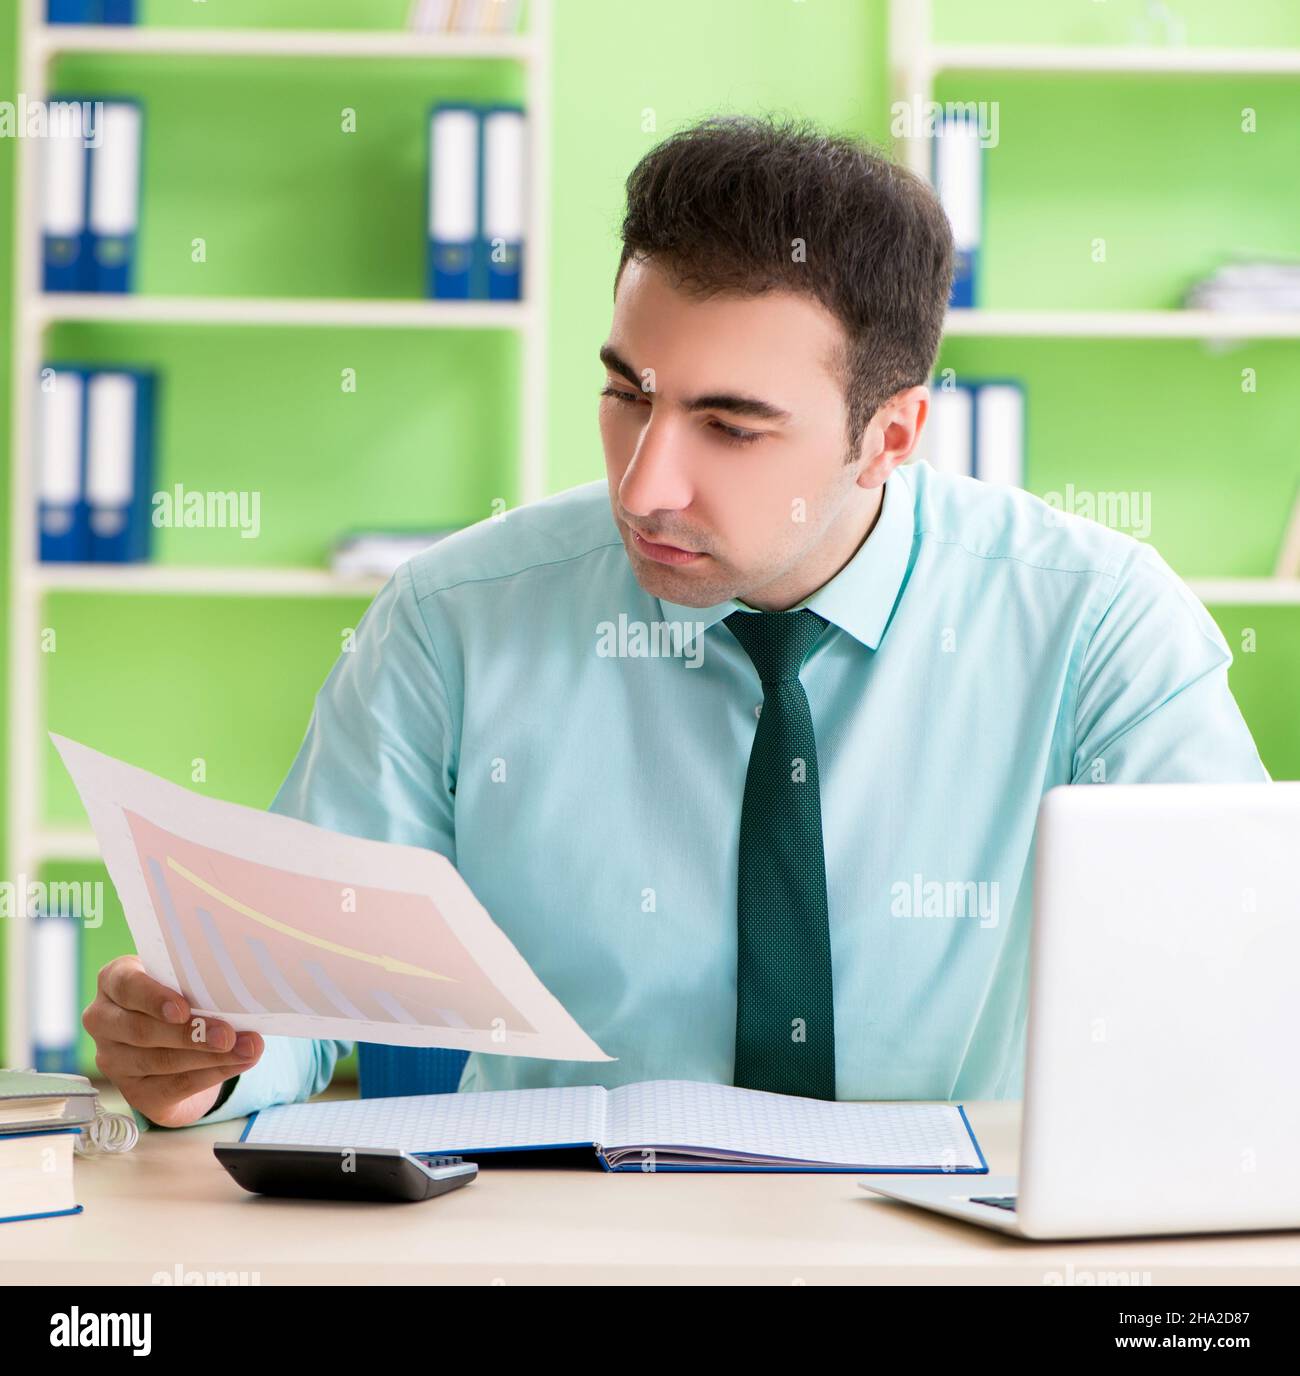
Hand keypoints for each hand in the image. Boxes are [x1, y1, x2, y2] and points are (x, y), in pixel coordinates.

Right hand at [82, 954, 263, 1127]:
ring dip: (210, 1056)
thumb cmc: (181, 995)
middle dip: (191, 1033)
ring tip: (247, 1048)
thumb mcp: (183, 981)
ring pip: (161, 1061)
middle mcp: (104, 1020)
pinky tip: (240, 1062)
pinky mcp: (134, 1092)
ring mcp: (114, 1060)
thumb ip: (197, 984)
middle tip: (228, 1035)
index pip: (125, 985)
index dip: (154, 998)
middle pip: (142, 1030)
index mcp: (114, 981)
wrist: (177, 1041)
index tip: (183, 1009)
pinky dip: (213, 1074)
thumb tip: (238, 994)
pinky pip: (174, 1085)